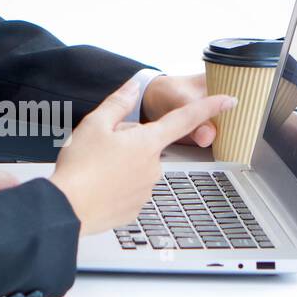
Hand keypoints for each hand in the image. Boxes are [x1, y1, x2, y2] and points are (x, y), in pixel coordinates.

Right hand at [50, 80, 235, 235]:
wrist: (67, 208)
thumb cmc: (80, 167)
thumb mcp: (94, 124)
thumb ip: (118, 103)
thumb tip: (132, 87)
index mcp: (147, 142)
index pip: (185, 119)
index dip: (209, 107)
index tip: (229, 100)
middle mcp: (154, 167)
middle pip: (147, 145)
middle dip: (128, 143)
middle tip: (100, 148)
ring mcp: (146, 191)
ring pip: (137, 168)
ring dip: (121, 165)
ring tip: (95, 169)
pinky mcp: (135, 209)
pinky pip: (129, 190)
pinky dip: (115, 186)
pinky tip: (98, 186)